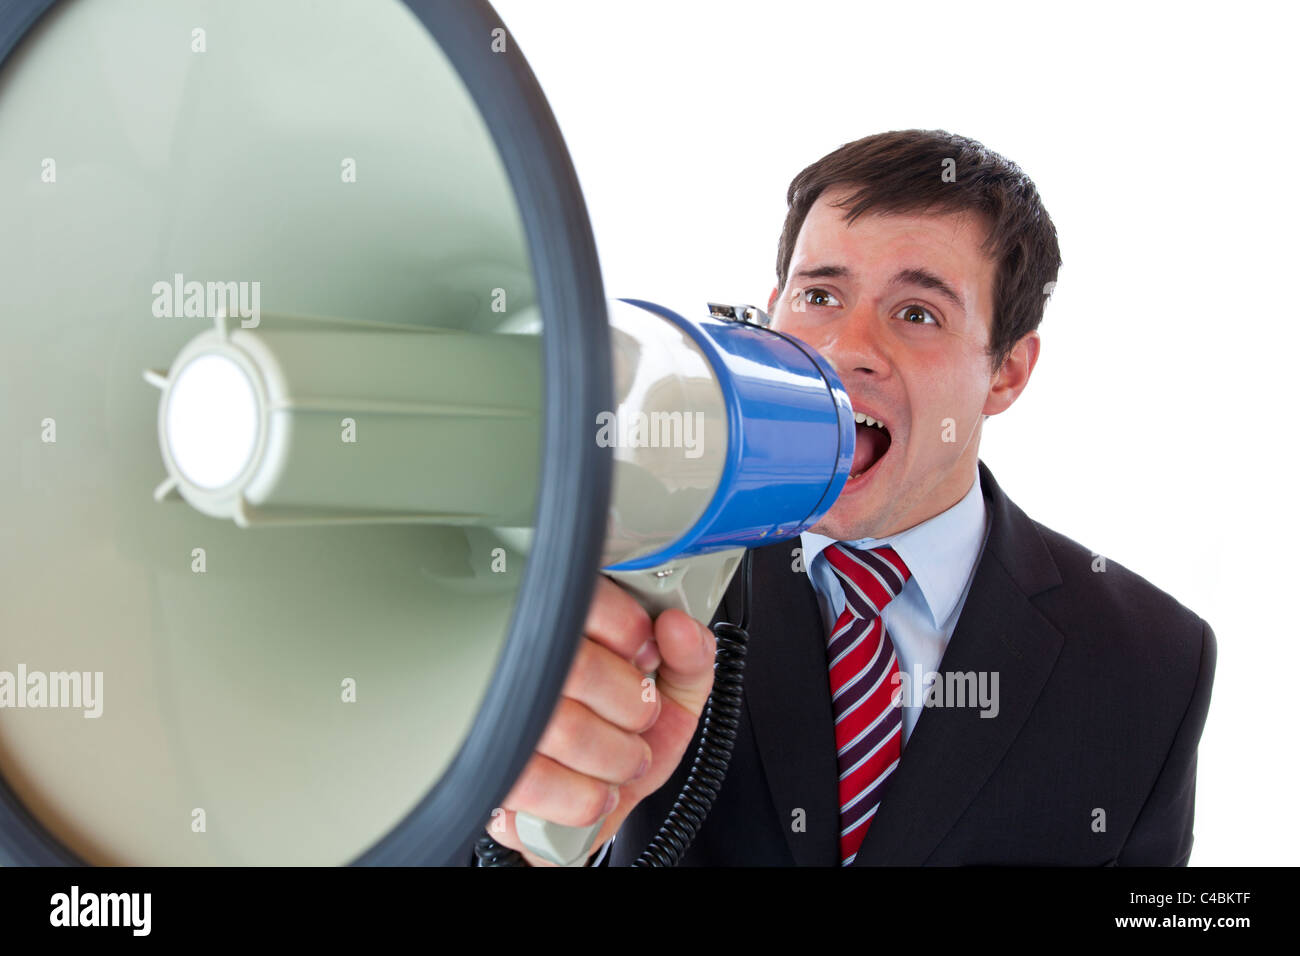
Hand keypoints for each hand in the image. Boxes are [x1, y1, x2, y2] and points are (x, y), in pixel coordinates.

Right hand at [484, 575, 716, 864]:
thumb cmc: (624, 733)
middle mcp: (518, 662)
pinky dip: (584, 797)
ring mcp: (495, 718)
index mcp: (563, 625)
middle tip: (640, 718)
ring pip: (561, 728)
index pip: (587, 600)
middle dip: (633, 706)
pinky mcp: (487, 774)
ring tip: (624, 761)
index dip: (630, 631)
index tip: (647, 657)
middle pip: (579, 667)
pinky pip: (535, 783)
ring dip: (615, 757)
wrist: (589, 804)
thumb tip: (678, 627)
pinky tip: (595, 790)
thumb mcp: (672, 688)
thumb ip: (690, 655)